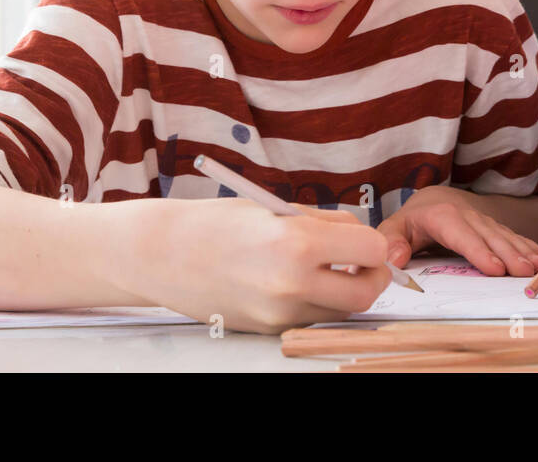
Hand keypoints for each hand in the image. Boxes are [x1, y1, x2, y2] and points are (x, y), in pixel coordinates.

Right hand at [124, 198, 392, 333]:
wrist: (164, 254)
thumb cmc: (217, 223)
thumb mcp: (277, 209)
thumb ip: (325, 223)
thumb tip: (361, 236)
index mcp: (297, 243)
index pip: (371, 249)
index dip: (373, 243)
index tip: (365, 239)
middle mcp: (292, 283)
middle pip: (366, 293)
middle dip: (372, 276)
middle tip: (362, 262)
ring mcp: (280, 312)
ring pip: (341, 311)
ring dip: (344, 291)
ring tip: (325, 267)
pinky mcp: (269, 328)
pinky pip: (311, 317)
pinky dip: (315, 301)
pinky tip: (295, 280)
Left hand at [376, 185, 537, 277]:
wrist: (433, 198)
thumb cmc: (413, 219)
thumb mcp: (395, 226)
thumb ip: (392, 241)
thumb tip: (394, 260)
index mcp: (443, 216)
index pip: (462, 235)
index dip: (479, 252)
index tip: (495, 269)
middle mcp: (468, 216)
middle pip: (490, 237)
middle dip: (510, 255)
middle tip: (526, 274)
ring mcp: (484, 220)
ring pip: (505, 236)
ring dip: (524, 252)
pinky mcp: (494, 227)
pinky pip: (513, 237)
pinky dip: (529, 247)